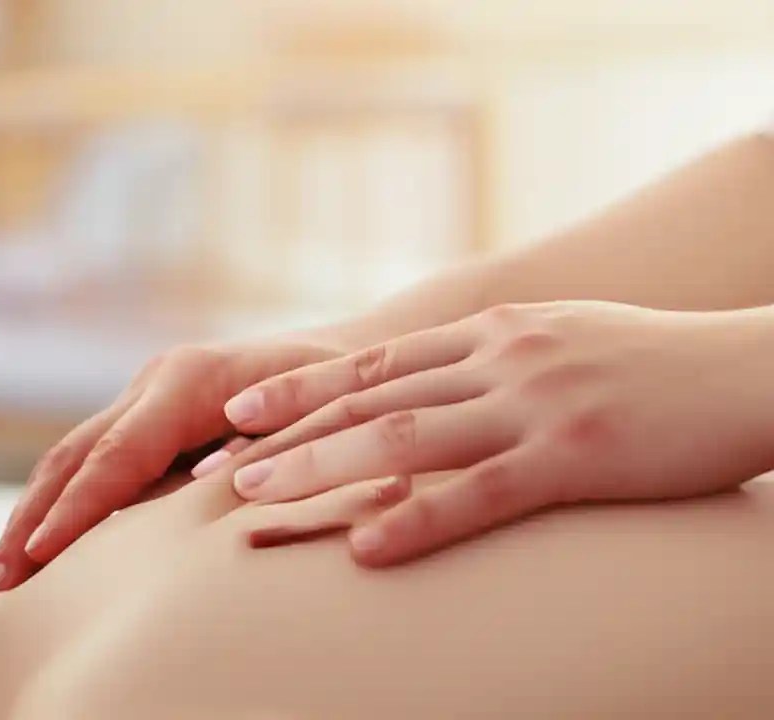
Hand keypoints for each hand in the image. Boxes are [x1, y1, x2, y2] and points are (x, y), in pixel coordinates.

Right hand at [0, 339, 341, 591]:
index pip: (119, 453)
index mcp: (188, 380)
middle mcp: (152, 385)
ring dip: (30, 523)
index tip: (39, 549)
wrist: (345, 354)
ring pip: (68, 462)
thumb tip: (215, 489)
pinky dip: (57, 513)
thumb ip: (270, 447)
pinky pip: (88, 468)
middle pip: (73, 457)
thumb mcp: (321, 412)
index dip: (79, 504)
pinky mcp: (142, 424)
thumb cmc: (340, 390)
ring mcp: (140, 402)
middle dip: (29, 522)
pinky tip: (34, 559)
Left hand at [225, 301, 773, 565]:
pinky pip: (480, 494)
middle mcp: (499, 360)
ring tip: (257, 501)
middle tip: (222, 467)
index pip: (373, 364)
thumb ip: (493, 361)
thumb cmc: (656, 365)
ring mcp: (534, 404)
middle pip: (368, 399)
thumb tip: (434, 389)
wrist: (753, 368)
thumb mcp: (560, 343)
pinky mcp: (576, 454)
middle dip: (287, 434)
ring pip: (402, 438)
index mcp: (493, 334)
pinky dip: (416, 519)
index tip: (239, 416)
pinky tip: (366, 548)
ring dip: (320, 470)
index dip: (300, 390)